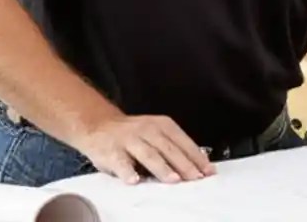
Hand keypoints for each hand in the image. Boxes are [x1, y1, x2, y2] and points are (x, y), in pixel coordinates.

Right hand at [75, 113, 214, 183]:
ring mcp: (129, 140)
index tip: (208, 171)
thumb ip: (174, 146)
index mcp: (162, 125)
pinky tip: (134, 180)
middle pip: (169, 149)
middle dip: (184, 164)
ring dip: (162, 168)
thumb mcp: (156, 133)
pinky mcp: (112, 151)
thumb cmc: (133, 134)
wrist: (99, 125)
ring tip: (173, 180)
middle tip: (195, 178)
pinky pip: (121, 162)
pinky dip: (127, 171)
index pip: (183, 142)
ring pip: (149, 154)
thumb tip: (199, 163)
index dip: (196, 157)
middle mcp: (147, 130)